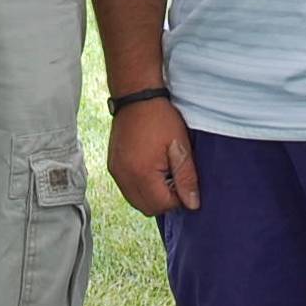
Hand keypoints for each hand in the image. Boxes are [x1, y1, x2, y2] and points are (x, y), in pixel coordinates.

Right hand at [106, 98, 201, 216]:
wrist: (136, 97)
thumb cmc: (160, 118)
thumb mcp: (180, 147)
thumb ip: (187, 178)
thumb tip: (192, 204)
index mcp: (142, 174)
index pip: (162, 205)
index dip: (177, 198)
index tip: (182, 180)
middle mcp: (124, 177)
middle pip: (147, 208)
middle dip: (164, 200)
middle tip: (173, 177)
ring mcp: (116, 172)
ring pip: (136, 201)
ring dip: (151, 195)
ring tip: (162, 172)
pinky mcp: (113, 166)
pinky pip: (127, 189)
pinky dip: (140, 187)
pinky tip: (149, 169)